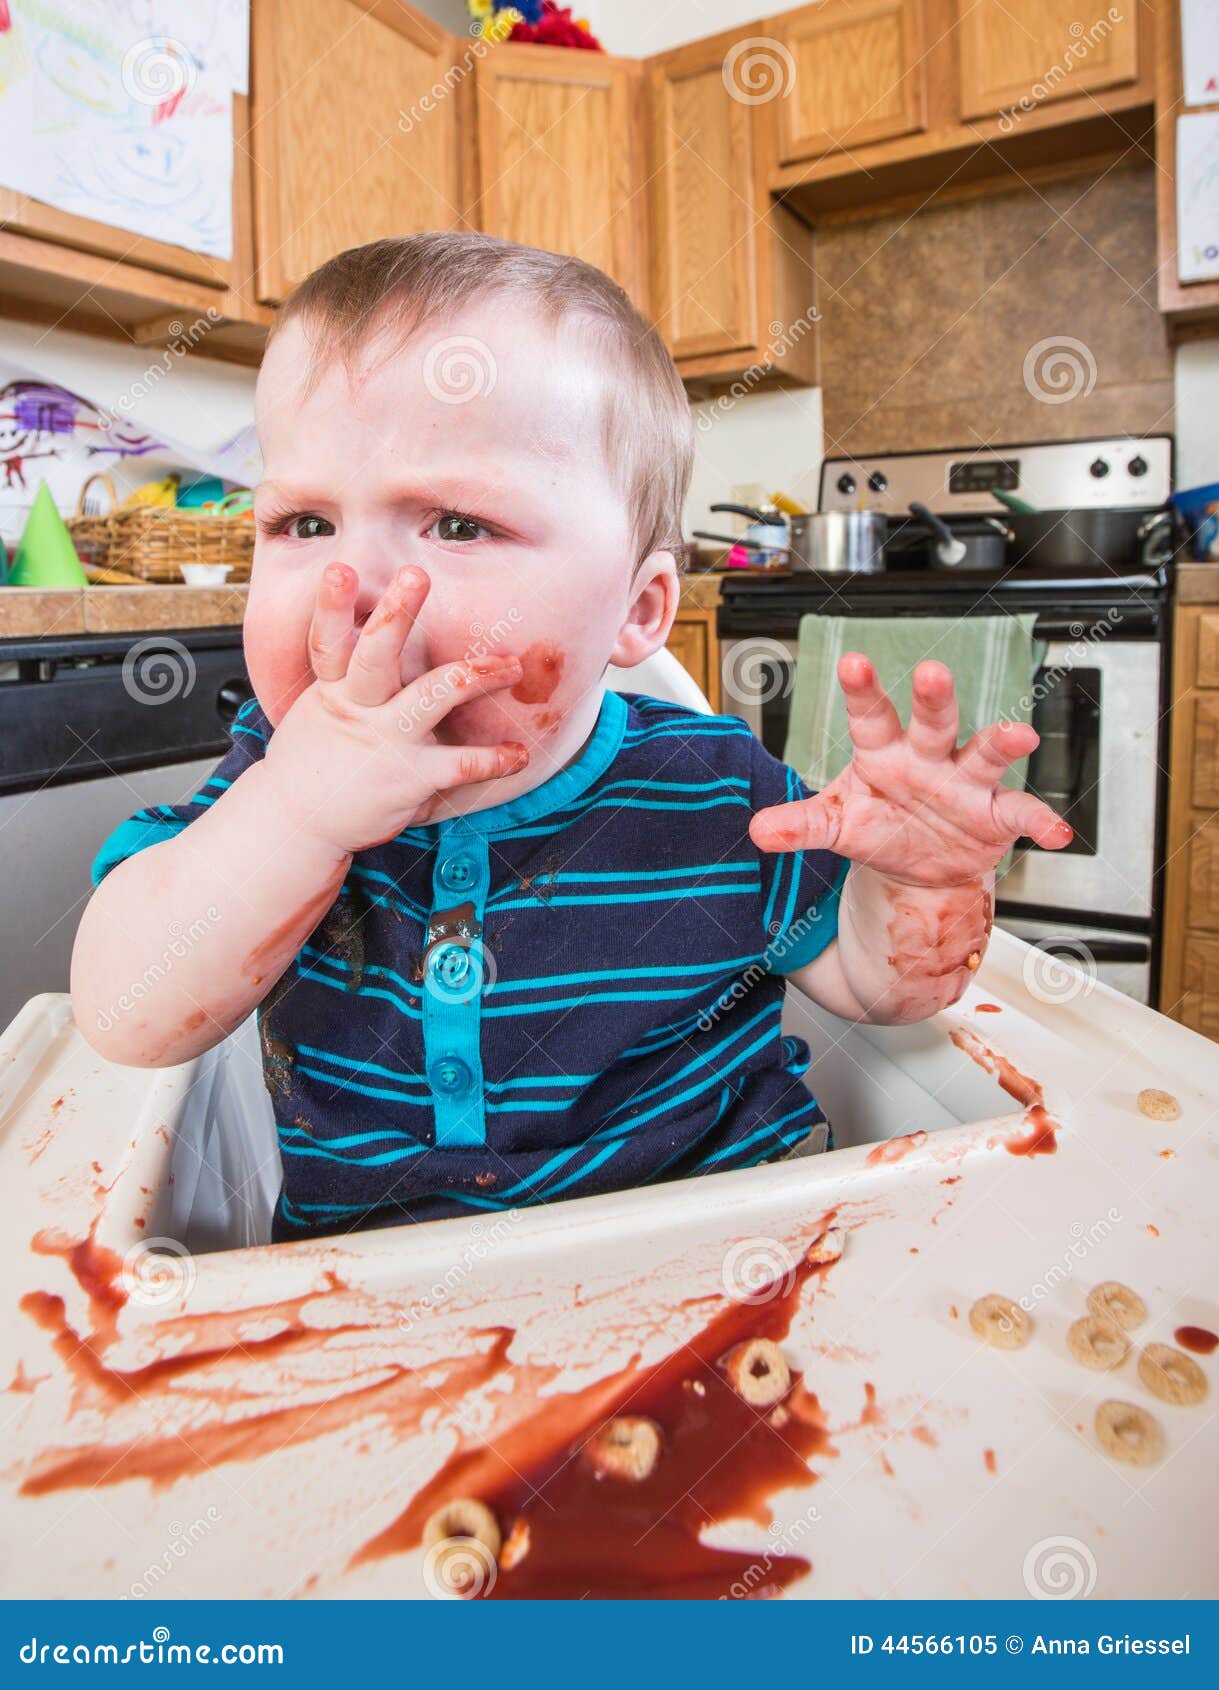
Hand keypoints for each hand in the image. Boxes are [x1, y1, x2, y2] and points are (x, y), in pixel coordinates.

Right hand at [262, 562, 527, 853]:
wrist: (297, 822)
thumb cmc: (312, 762)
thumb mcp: (315, 711)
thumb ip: (342, 676)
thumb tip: (361, 633)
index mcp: (332, 689)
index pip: (327, 639)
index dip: (331, 604)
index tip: (340, 568)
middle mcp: (357, 708)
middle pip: (375, 652)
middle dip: (397, 612)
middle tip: (417, 576)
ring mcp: (385, 741)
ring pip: (434, 695)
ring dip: (479, 674)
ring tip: (512, 665)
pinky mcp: (409, 777)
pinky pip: (462, 763)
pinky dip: (495, 759)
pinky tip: (519, 754)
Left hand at [750, 654, 1071, 885]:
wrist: (917, 865)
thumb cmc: (877, 825)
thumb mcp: (835, 824)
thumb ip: (801, 824)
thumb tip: (757, 830)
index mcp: (883, 750)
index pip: (870, 715)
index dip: (862, 690)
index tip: (853, 664)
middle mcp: (928, 756)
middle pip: (933, 720)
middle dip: (933, 697)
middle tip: (930, 672)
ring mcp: (966, 783)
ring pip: (984, 754)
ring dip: (1002, 743)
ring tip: (1018, 737)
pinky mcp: (996, 815)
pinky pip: (1022, 813)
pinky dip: (1042, 821)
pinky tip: (1057, 831)